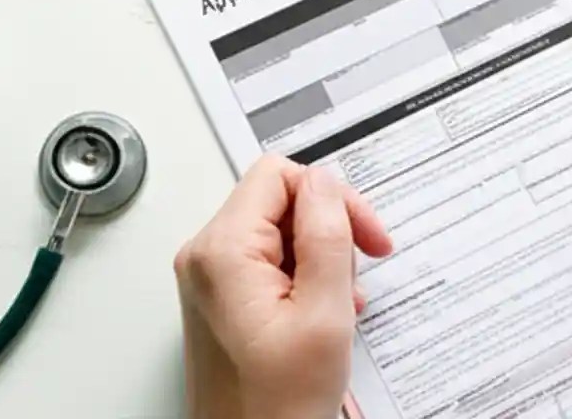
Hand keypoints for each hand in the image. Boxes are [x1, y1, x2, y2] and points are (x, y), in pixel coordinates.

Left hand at [174, 156, 393, 418]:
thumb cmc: (277, 407)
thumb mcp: (323, 314)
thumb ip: (327, 236)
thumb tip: (324, 183)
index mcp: (223, 252)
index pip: (280, 175)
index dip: (333, 198)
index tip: (365, 236)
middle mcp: (206, 257)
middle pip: (280, 200)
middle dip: (328, 230)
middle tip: (357, 272)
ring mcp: (210, 278)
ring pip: (279, 231)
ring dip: (320, 257)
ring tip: (337, 303)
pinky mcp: (221, 297)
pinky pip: (269, 261)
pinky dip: (305, 277)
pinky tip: (323, 311)